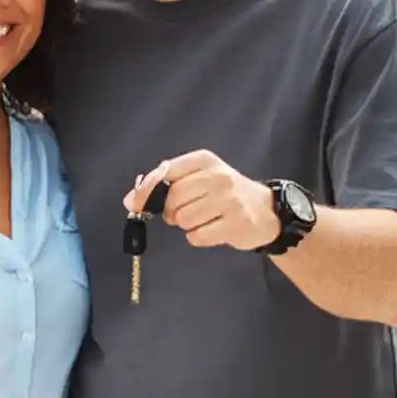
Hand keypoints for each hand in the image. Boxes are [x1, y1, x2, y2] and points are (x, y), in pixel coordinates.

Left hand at [124, 150, 279, 250]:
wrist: (266, 210)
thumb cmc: (224, 193)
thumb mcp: (197, 177)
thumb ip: (164, 183)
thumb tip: (131, 199)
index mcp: (203, 160)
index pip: (164, 172)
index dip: (145, 191)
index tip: (134, 203)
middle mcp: (217, 176)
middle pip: (171, 198)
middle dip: (169, 211)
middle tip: (182, 212)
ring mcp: (229, 200)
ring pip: (182, 219)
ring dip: (185, 225)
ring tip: (201, 219)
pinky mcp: (236, 223)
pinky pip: (196, 237)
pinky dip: (197, 237)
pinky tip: (212, 229)